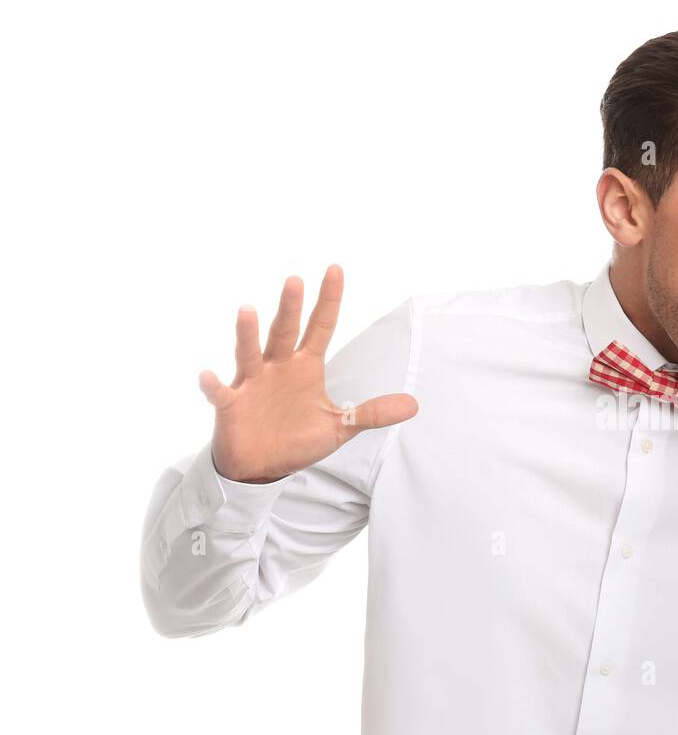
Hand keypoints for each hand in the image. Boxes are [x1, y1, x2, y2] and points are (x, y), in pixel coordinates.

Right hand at [199, 264, 418, 483]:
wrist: (262, 465)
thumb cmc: (297, 440)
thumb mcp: (339, 427)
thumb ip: (371, 413)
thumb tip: (413, 405)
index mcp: (305, 367)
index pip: (320, 327)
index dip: (328, 300)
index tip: (335, 269)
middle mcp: (277, 367)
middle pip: (284, 332)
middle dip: (290, 308)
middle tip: (295, 280)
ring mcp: (252, 383)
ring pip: (250, 353)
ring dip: (248, 333)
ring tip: (248, 310)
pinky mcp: (231, 404)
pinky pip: (220, 393)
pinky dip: (213, 386)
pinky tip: (208, 376)